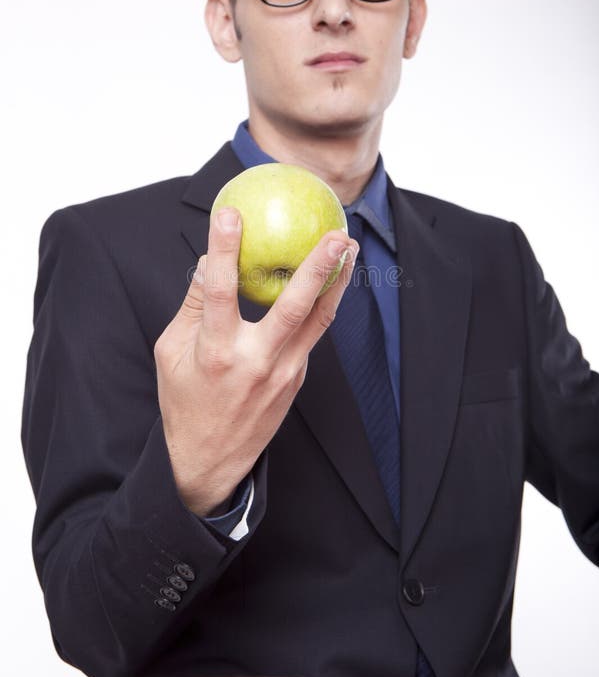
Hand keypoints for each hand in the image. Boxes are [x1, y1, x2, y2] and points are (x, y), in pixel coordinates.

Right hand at [154, 206, 357, 516]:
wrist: (210, 463)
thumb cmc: (185, 403)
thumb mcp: (171, 355)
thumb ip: (193, 308)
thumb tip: (209, 263)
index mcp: (215, 353)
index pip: (220, 292)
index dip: (224, 249)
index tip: (230, 213)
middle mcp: (255, 362)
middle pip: (294, 307)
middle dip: (319, 267)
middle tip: (337, 234)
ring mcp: (283, 373)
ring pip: (318, 321)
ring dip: (337, 283)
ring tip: (349, 250)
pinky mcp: (296, 380)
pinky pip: (310, 337)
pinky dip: (321, 307)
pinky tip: (327, 283)